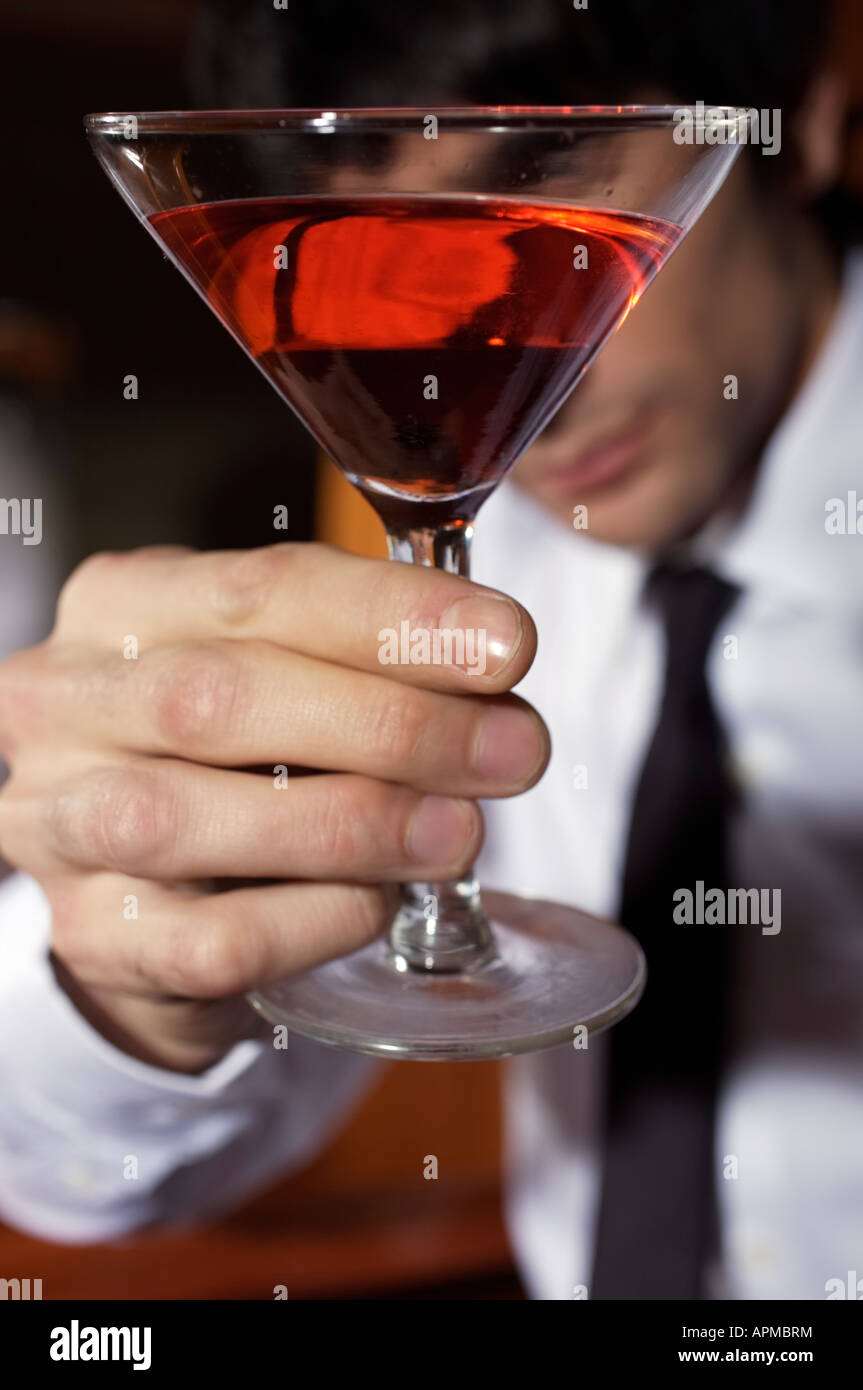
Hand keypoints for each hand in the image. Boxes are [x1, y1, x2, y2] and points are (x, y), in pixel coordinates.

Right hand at [0, 543, 547, 1072]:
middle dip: (394, 723)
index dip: (396, 617)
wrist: (144, 886)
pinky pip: (212, 939)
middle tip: (514, 749)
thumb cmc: (233, 753)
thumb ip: (364, 661)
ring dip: (358, 823)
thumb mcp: (283, 672)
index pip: (264, 588)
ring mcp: (61, 822)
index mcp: (124, 603)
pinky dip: (317, 920)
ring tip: (463, 832)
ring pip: (195, 817)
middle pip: (225, 696)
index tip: (508, 646)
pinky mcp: (92, 934)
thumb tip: (495, 685)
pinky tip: (381, 905)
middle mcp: (69, 702)